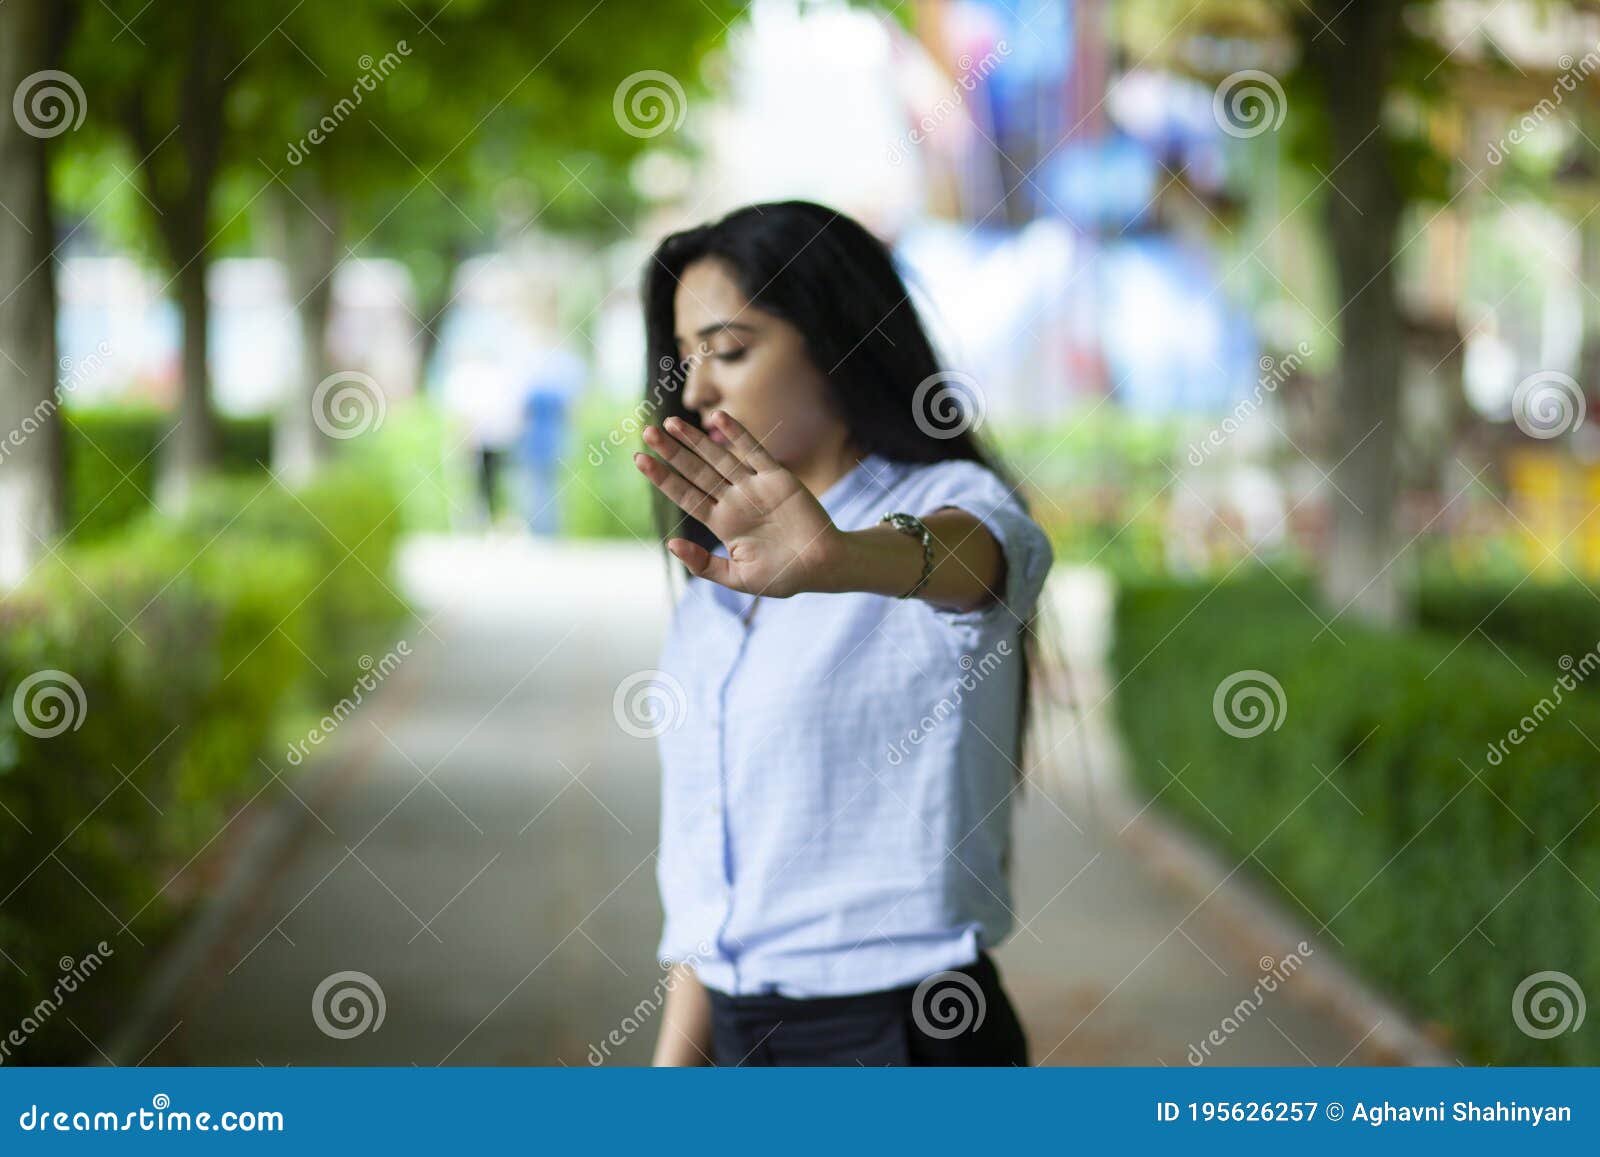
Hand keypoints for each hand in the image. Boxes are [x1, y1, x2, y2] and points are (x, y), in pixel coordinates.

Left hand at [633, 411, 841, 596]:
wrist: (822, 566)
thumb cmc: (783, 576)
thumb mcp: (738, 578)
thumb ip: (704, 564)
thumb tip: (670, 544)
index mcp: (722, 523)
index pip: (686, 495)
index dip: (663, 478)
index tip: (640, 460)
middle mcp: (734, 500)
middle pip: (695, 471)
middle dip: (671, 452)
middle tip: (647, 433)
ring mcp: (754, 486)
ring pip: (718, 458)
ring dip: (695, 440)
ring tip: (669, 424)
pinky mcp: (777, 477)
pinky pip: (754, 451)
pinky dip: (737, 434)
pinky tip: (717, 418)